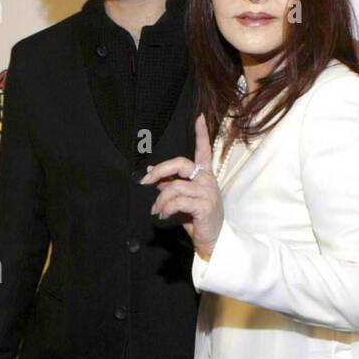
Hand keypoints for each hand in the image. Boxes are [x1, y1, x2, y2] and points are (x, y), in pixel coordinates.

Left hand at [139, 113, 222, 259]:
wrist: (212, 240)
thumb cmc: (198, 219)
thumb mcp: (182, 200)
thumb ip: (170, 185)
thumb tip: (152, 173)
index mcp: (204, 176)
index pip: (204, 151)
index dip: (201, 134)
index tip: (198, 118)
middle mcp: (207, 180)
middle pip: (180, 164)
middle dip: (159, 171)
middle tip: (145, 181)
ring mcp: (207, 192)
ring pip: (174, 187)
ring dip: (160, 200)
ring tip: (158, 211)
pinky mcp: (204, 206)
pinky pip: (176, 201)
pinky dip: (165, 209)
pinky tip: (164, 216)